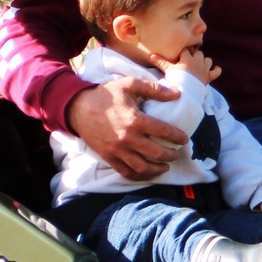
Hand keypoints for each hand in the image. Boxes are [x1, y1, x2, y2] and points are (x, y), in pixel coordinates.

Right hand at [65, 77, 187, 180]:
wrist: (78, 107)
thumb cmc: (105, 95)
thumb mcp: (130, 84)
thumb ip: (154, 89)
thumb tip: (177, 94)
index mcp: (135, 120)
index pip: (164, 131)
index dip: (178, 137)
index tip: (184, 139)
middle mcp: (127, 138)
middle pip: (156, 153)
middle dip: (171, 155)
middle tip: (176, 153)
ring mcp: (117, 150)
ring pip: (143, 168)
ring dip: (158, 170)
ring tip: (165, 167)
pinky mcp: (108, 157)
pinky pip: (127, 172)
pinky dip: (140, 176)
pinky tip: (147, 173)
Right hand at [152, 48, 221, 84]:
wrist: (185, 92)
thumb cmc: (175, 80)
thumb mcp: (167, 70)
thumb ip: (160, 62)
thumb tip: (150, 55)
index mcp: (187, 58)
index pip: (186, 49)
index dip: (184, 52)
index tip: (181, 55)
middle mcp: (198, 61)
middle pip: (198, 53)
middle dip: (194, 56)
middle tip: (189, 62)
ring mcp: (204, 69)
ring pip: (208, 60)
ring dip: (204, 62)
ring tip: (198, 66)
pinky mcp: (209, 77)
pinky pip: (216, 71)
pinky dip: (216, 70)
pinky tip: (214, 70)